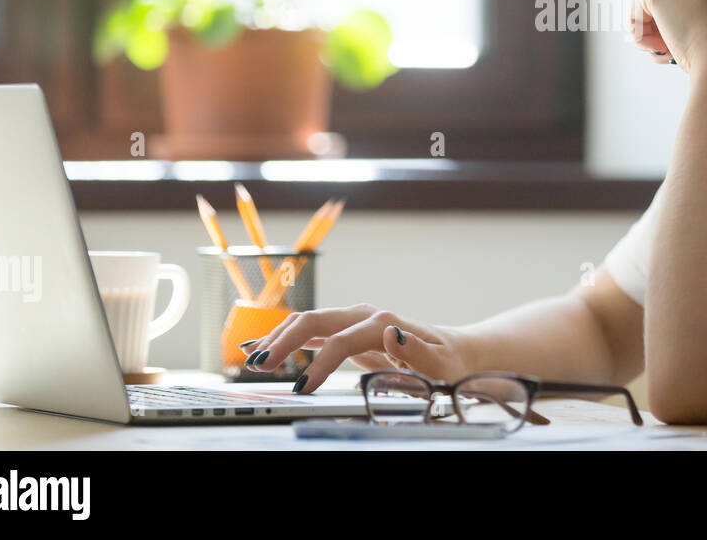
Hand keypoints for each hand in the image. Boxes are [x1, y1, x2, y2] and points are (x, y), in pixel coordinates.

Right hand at [239, 303, 471, 393]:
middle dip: (284, 342)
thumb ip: (416, 351)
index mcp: (382, 323)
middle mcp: (364, 316)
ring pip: (308, 323)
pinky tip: (263, 347)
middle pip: (315, 322)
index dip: (318, 365)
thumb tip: (388, 332)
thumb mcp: (441, 365)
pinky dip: (286, 338)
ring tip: (252, 361)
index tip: (301, 389)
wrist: (453, 351)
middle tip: (258, 368)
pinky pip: (312, 332)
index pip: (340, 342)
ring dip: (279, 339)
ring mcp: (354, 321)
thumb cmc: (448, 362)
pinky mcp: (348, 331)